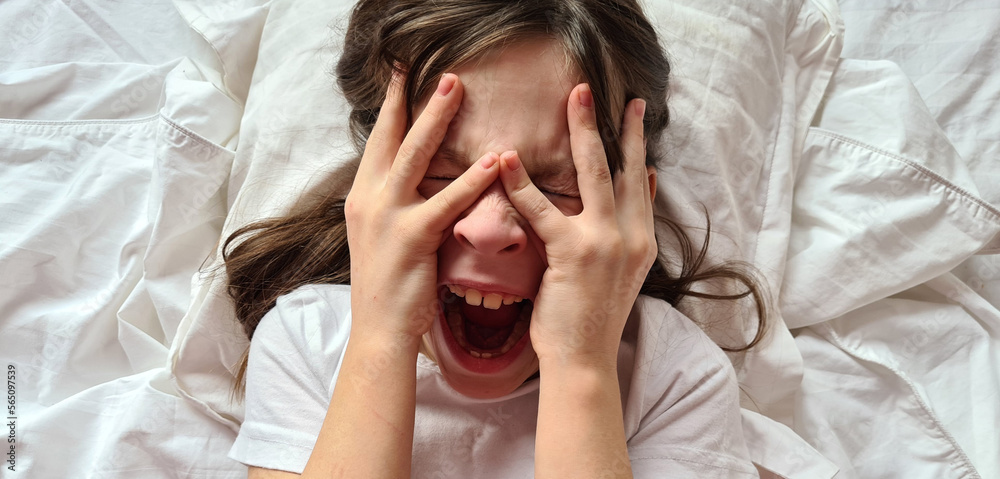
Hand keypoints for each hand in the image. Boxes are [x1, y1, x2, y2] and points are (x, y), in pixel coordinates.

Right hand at [345, 72, 499, 342]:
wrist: (378, 331)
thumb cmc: (388, 286)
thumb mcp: (382, 235)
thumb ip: (395, 203)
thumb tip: (415, 179)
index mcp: (362, 197)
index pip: (380, 141)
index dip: (393, 107)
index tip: (405, 75)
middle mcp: (368, 199)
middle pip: (391, 137)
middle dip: (413, 100)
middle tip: (440, 70)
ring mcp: (386, 216)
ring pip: (412, 156)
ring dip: (435, 119)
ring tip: (457, 89)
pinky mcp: (410, 237)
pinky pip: (444, 201)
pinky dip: (470, 179)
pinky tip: (494, 162)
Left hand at [498, 84, 655, 368]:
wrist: (585, 360)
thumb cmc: (593, 319)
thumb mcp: (622, 272)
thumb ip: (629, 230)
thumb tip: (642, 187)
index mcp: (642, 242)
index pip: (641, 184)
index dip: (636, 147)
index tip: (633, 115)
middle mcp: (631, 236)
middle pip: (625, 167)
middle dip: (618, 124)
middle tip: (609, 91)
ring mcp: (606, 243)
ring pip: (595, 173)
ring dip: (584, 131)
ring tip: (574, 98)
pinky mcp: (573, 253)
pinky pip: (543, 210)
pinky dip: (522, 183)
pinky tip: (507, 158)